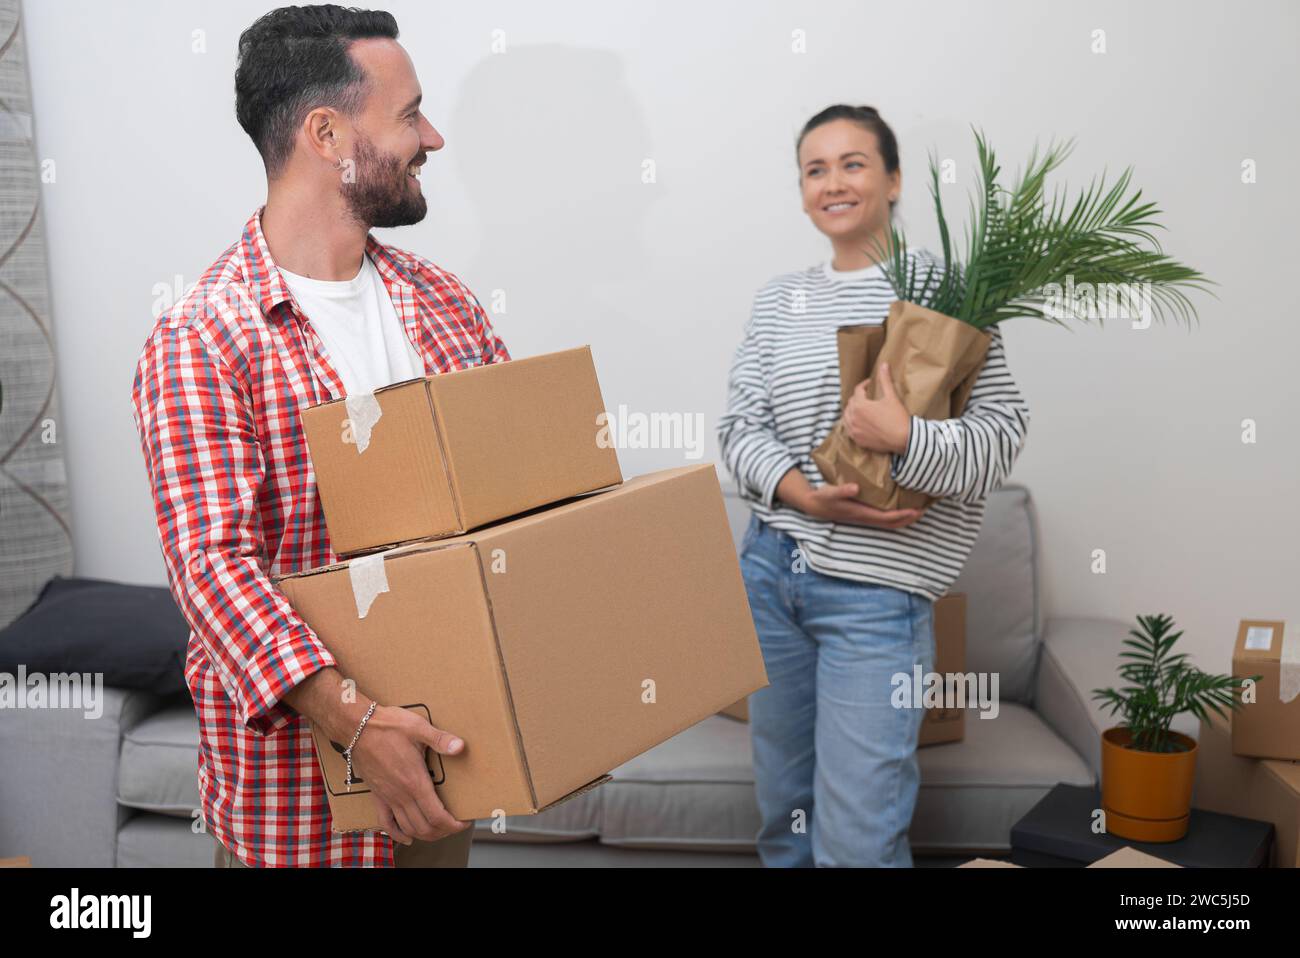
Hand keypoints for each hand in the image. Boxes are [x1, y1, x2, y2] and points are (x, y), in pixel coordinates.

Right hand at [349, 704, 471, 844]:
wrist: (356, 728)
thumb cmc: (388, 726)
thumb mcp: (418, 727)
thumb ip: (440, 739)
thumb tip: (460, 746)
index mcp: (415, 781)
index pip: (437, 815)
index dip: (453, 824)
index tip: (464, 822)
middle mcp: (401, 795)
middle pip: (425, 827)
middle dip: (443, 831)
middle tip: (455, 825)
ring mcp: (388, 797)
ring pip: (408, 828)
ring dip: (426, 834)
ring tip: (439, 829)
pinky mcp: (377, 796)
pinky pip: (386, 823)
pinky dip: (398, 834)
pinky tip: (407, 837)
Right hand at [797, 481, 923, 529]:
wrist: (814, 505)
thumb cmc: (823, 497)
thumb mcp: (830, 492)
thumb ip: (841, 490)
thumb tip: (855, 488)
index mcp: (861, 513)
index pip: (886, 517)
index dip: (902, 515)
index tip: (916, 510)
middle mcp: (865, 518)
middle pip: (891, 523)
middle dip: (908, 519)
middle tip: (924, 510)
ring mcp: (865, 517)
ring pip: (888, 522)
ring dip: (903, 519)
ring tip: (917, 511)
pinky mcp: (863, 514)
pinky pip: (883, 518)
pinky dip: (895, 515)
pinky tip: (899, 508)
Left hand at [843, 361, 909, 454]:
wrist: (903, 439)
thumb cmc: (897, 417)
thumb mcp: (891, 397)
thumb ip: (885, 380)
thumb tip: (884, 364)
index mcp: (859, 406)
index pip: (857, 391)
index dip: (864, 385)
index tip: (870, 384)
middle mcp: (853, 418)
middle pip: (850, 404)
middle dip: (857, 398)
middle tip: (866, 396)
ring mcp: (854, 431)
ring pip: (847, 417)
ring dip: (852, 411)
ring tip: (860, 409)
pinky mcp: (858, 440)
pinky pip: (849, 430)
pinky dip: (852, 424)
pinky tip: (859, 423)